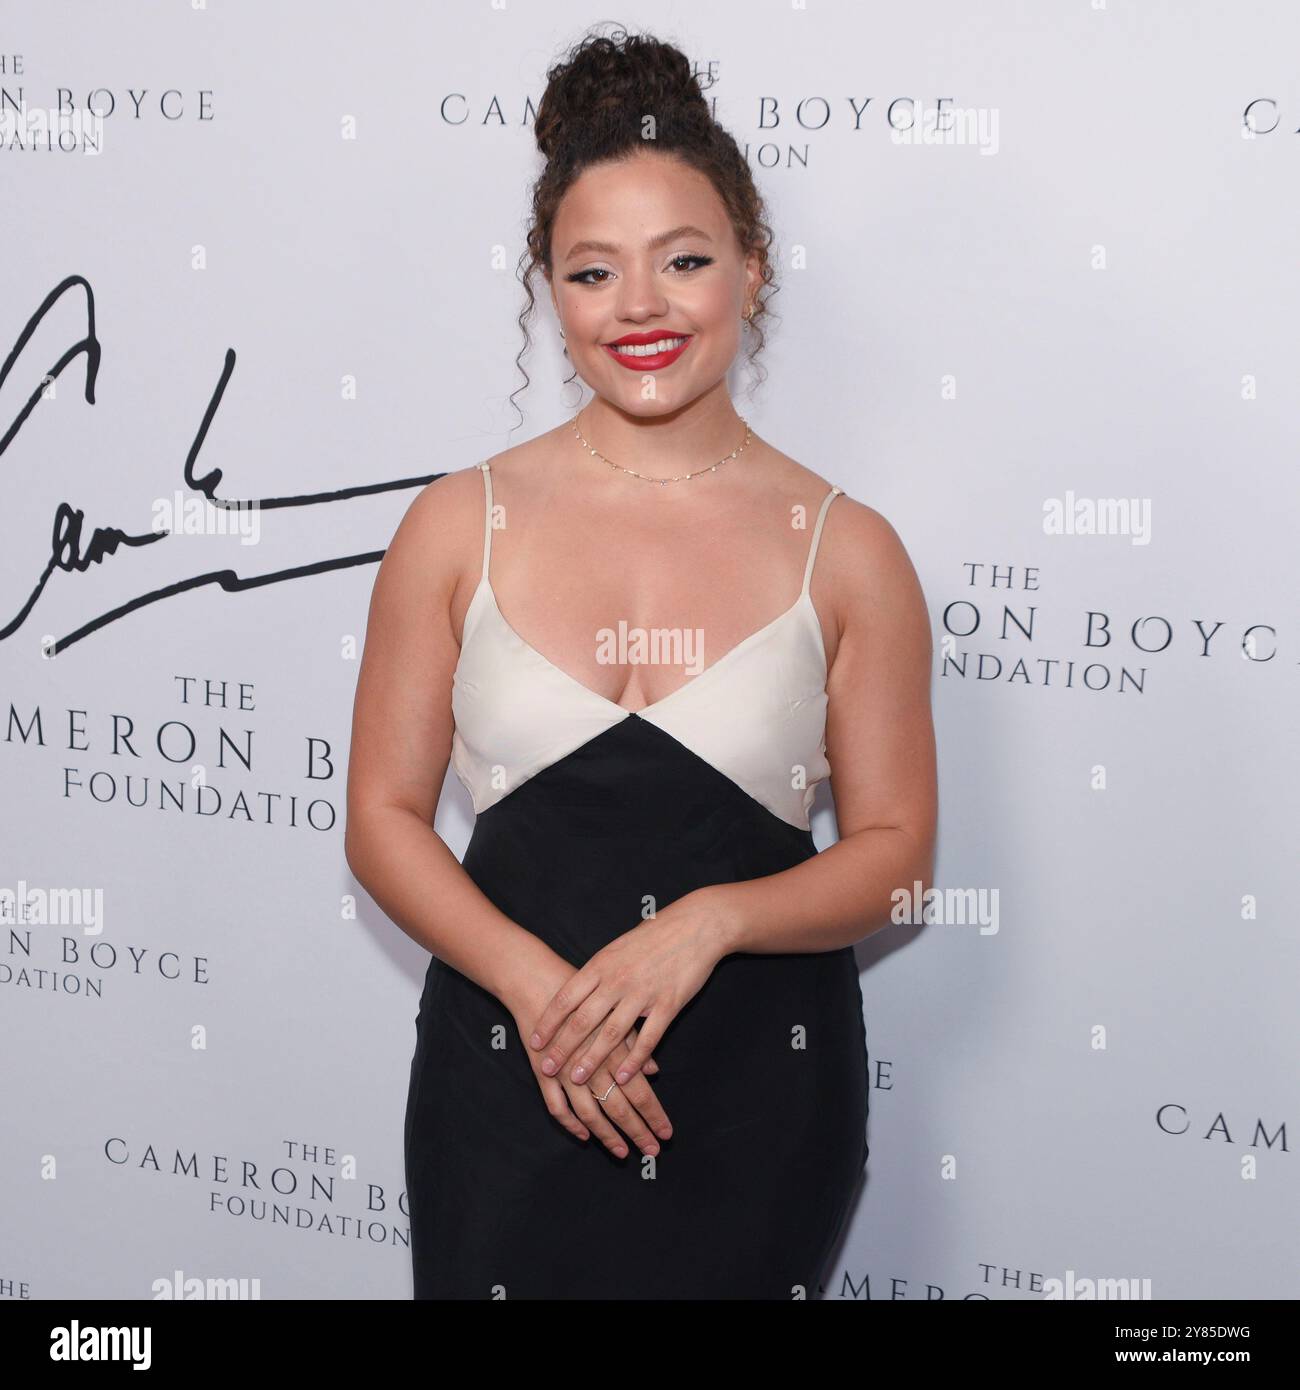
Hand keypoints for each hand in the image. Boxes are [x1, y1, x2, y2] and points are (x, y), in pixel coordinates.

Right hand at [503, 953, 670, 1159]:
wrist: (537, 980)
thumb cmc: (583, 994)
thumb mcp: (616, 1010)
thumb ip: (635, 1043)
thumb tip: (655, 1072)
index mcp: (613, 1047)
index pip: (640, 1091)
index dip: (654, 1115)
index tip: (667, 1135)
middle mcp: (591, 1063)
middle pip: (618, 1107)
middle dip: (637, 1132)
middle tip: (652, 1152)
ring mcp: (565, 1071)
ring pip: (590, 1113)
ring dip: (607, 1136)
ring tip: (622, 1153)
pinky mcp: (542, 1072)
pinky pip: (556, 1106)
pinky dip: (570, 1124)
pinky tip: (584, 1136)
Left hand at [527, 887, 729, 1089]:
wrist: (696, 925)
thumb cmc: (655, 935)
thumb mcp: (618, 946)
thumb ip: (599, 970)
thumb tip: (577, 989)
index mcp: (602, 964)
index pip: (566, 998)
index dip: (548, 1022)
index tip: (534, 1041)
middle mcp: (618, 980)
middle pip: (583, 1020)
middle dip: (562, 1047)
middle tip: (546, 1068)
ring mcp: (643, 993)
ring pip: (611, 1034)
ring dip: (591, 1060)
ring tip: (576, 1079)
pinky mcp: (668, 1004)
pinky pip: (647, 1038)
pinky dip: (633, 1061)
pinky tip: (622, 1077)